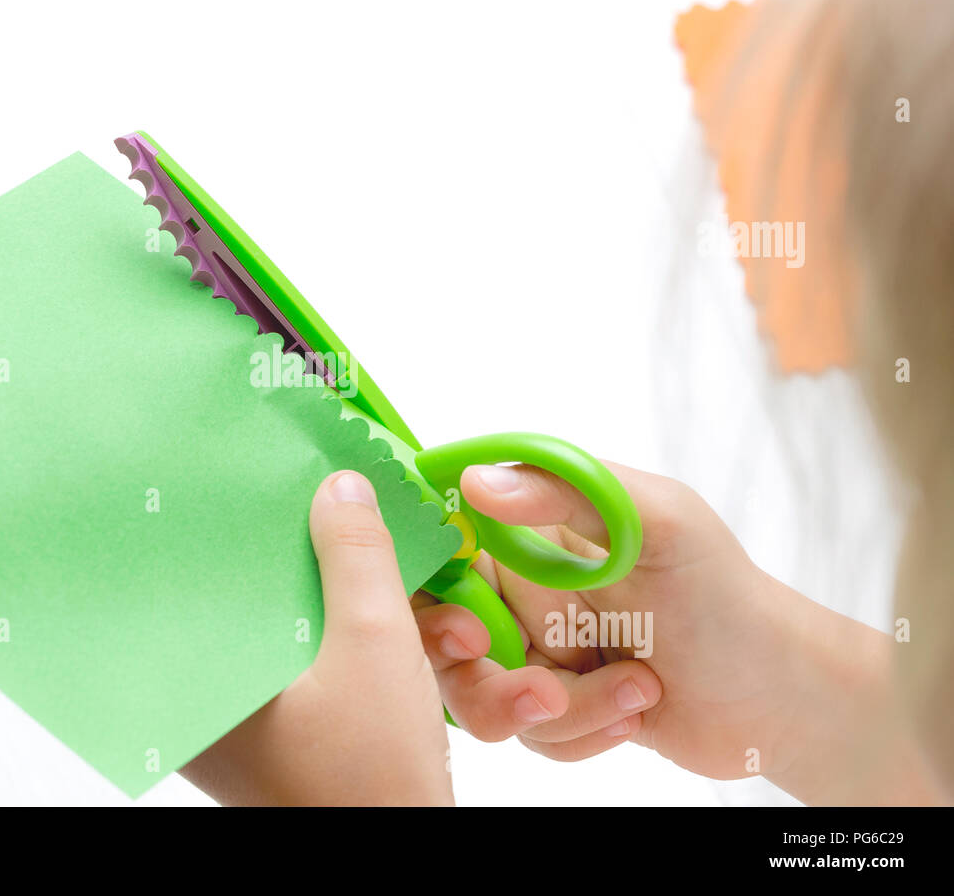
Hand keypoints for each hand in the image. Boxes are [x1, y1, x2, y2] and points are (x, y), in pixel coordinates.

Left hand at [181, 470, 452, 804]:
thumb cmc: (372, 780)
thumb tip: (341, 484)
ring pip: (307, 627)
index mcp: (207, 679)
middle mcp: (218, 700)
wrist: (412, 865)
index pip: (214, 571)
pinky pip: (325, 661)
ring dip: (378, 612)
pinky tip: (437, 644)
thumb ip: (357, 554)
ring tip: (446, 623)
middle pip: (270, 594)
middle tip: (383, 538)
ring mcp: (257, 719)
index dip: (257, 520)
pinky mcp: (293, 732)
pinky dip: (375, 647)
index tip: (287, 477)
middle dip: (343, 569)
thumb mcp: (375, 643)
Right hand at [419, 461, 941, 803]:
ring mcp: (536, 646)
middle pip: (445, 635)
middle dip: (488, 680)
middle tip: (545, 690)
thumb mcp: (657, 523)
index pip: (444, 545)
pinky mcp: (556, 703)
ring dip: (558, 712)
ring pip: (484, 695)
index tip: (467, 630)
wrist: (782, 699)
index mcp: (534, 527)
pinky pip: (527, 733)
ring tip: (631, 694)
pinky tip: (636, 711)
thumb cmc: (728, 598)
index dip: (432, 591)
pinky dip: (581, 734)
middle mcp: (524, 585)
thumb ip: (567, 490)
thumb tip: (475, 480)